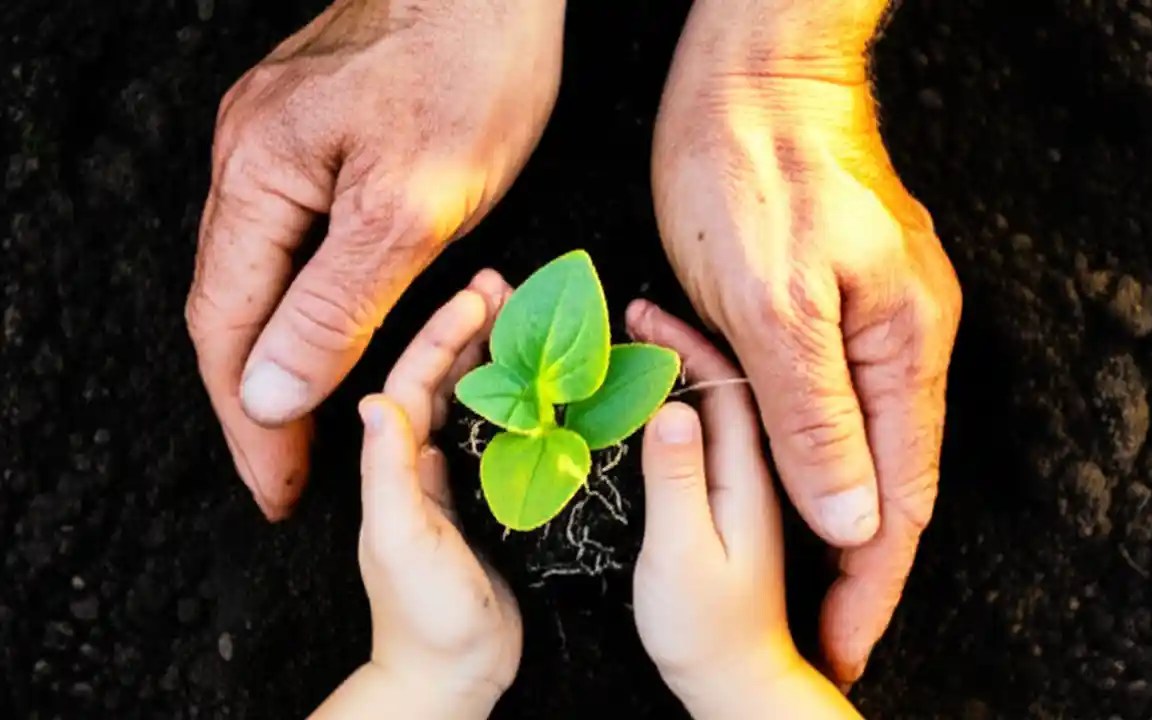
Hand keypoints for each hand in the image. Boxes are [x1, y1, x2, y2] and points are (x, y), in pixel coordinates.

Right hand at [185, 0, 564, 519]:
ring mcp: (278, 140)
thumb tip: (267, 395)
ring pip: (260, 274)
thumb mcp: (411, 207)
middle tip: (285, 476)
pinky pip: (292, 237)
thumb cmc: (471, 71)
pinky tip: (324, 329)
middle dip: (257, 401)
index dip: (251, 422)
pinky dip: (303, 299)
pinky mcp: (319, 131)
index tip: (276, 490)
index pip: (230, 331)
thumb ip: (334, 305)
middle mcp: (248, 158)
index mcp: (257, 179)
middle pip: (231, 306)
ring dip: (278, 354)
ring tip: (302, 427)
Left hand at [315, 274, 520, 718]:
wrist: (455, 676)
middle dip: (470, 331)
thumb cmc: (425, 616)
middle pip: (445, 381)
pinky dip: (524, 405)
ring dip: (496, 359)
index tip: (478, 297)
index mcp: (396, 466)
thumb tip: (375, 401)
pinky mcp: (494, 500)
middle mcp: (422, 464)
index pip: (414, 383)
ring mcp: (459, 480)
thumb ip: (388, 474)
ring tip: (528, 318)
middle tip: (507, 289)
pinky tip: (551, 385)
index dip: (443, 337)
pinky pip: (507, 438)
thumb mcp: (401, 542)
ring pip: (476, 403)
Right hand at [628, 302, 856, 719]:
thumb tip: (670, 407)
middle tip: (629, 317)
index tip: (639, 316)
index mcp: (749, 474)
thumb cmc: (704, 627)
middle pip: (726, 385)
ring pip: (716, 406)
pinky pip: (707, 434)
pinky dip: (678, 403)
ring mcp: (744, 486)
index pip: (727, 385)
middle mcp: (754, 471)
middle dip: (681, 343)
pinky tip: (649, 401)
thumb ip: (677, 479)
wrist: (735, 679)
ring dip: (679, 370)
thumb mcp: (682, 551)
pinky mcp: (728, 503)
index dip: (685, 343)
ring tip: (632, 344)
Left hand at [652, 0, 961, 682]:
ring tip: (808, 583)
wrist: (748, 73)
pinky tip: (786, 480)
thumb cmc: (752, 169)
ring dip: (835, 514)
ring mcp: (872, 320)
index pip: (900, 497)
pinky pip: (829, 400)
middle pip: (891, 480)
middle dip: (860, 563)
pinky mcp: (834, 301)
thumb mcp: (775, 301)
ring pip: (861, 444)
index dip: (873, 579)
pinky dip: (810, 453)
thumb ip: (817, 415)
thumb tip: (856, 520)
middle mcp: (902, 342)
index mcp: (902, 349)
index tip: (848, 641)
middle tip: (828, 629)